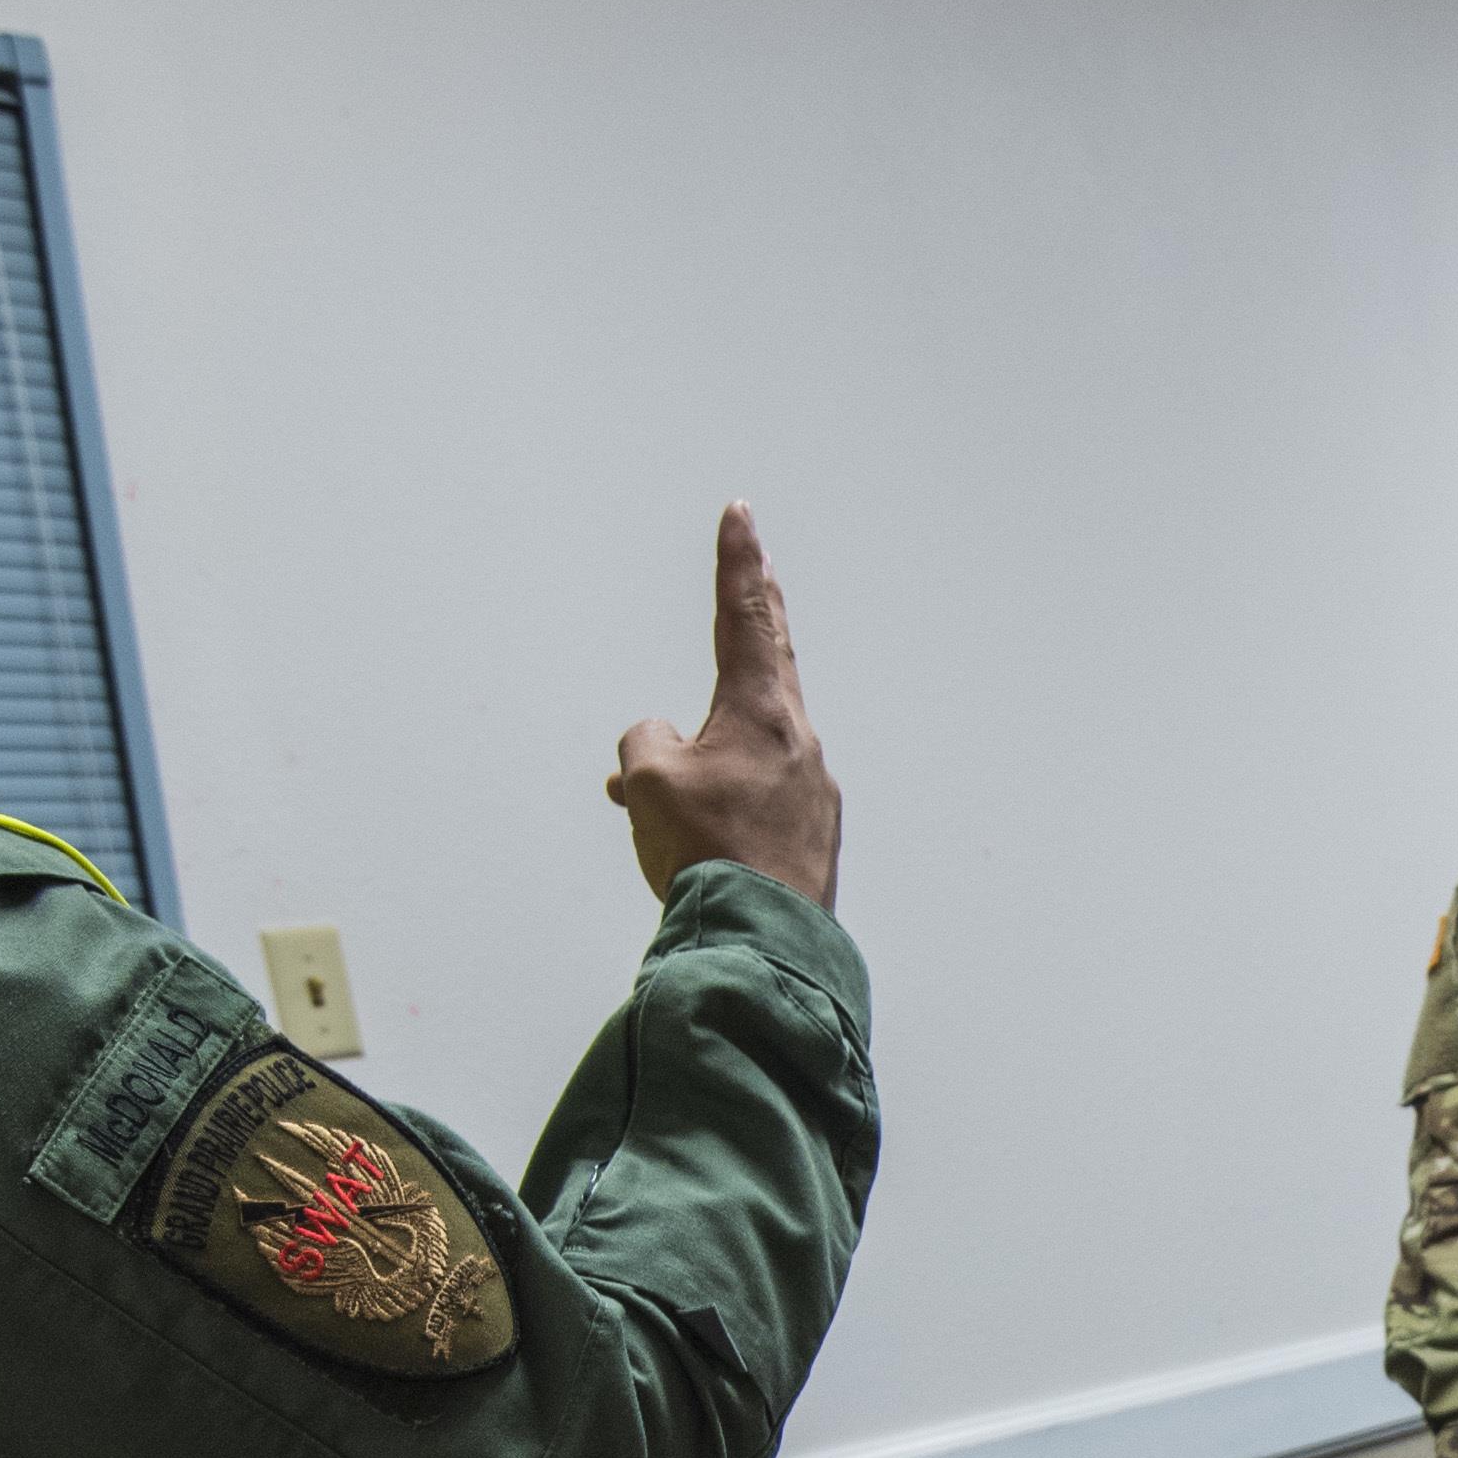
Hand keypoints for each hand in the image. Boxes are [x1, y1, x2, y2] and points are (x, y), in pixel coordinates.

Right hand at [608, 501, 842, 906]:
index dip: (737, 563)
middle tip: (757, 568)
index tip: (741, 515)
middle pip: (768, 665)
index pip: (745, 617)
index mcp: (763, 713)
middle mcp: (799, 744)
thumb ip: (646, 742)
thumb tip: (662, 742)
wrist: (761, 943)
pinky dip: (712, 813)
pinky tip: (683, 851)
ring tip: (649, 810)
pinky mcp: (809, 841)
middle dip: (754, 618)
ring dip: (694, 768)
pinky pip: (750, 808)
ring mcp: (811, 795)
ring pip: (739, 759)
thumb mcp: (650, 781)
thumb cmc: (706, 853)